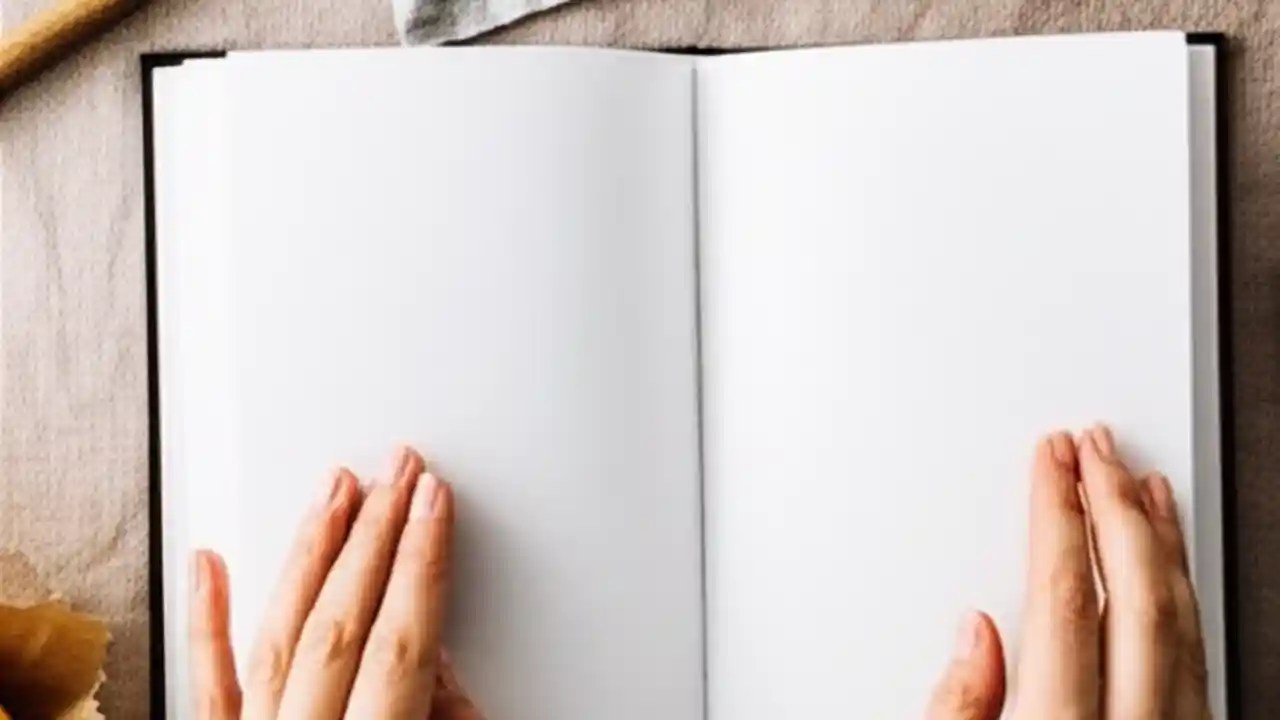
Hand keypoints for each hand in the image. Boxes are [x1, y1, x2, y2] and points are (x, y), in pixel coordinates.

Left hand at [188, 448, 483, 718]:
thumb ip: (449, 719)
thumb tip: (435, 658)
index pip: (401, 643)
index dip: (422, 561)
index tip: (434, 501)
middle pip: (341, 623)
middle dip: (377, 535)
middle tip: (398, 473)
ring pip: (278, 635)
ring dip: (310, 552)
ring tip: (334, 490)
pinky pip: (208, 685)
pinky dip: (207, 620)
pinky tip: (208, 563)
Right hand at [926, 425, 1210, 718]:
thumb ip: (958, 708)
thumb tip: (973, 634)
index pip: (1063, 597)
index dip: (1055, 516)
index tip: (1050, 461)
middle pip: (1133, 594)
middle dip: (1111, 505)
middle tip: (1093, 448)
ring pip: (1179, 618)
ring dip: (1158, 537)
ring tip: (1137, 481)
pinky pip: (1199, 650)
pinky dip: (1184, 590)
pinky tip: (1168, 561)